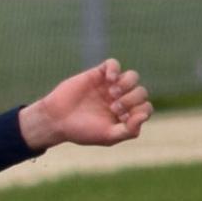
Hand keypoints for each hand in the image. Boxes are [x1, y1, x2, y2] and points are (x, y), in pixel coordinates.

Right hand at [18, 58, 151, 150]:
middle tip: (114, 107)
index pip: (145, 108)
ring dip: (127, 84)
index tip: (122, 117)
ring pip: (132, 76)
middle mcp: (120, 99)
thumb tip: (143, 116)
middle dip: (131, 99)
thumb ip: (129, 130)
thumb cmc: (81, 131)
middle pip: (141, 92)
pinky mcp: (97, 74)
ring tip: (112, 93)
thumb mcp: (107, 137)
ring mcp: (109, 86)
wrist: (56, 120)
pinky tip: (109, 79)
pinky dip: (115, 69)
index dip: (139, 111)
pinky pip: (113, 64)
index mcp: (125, 114)